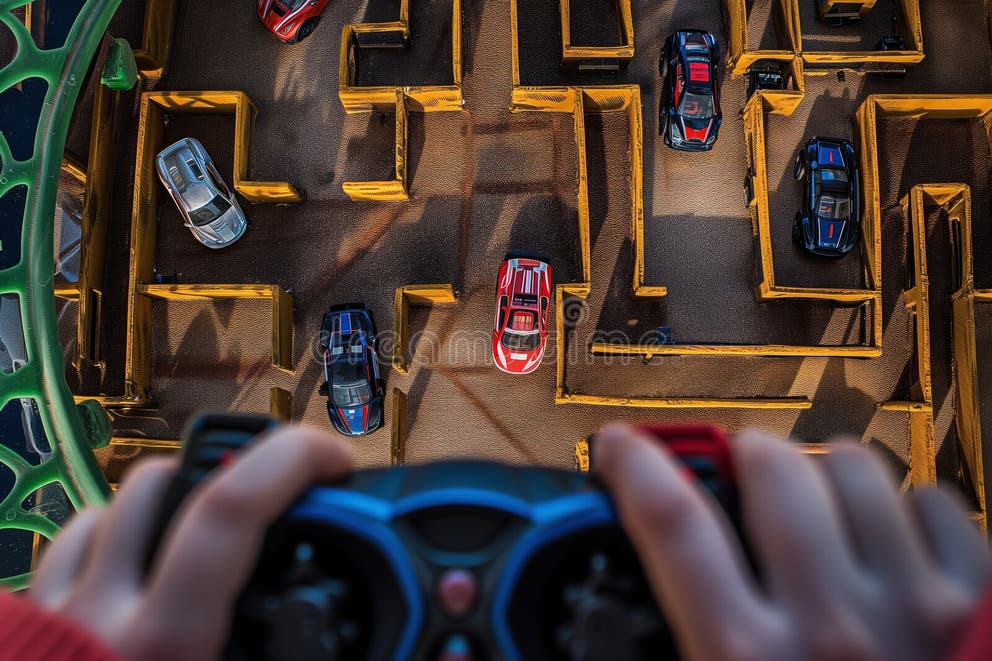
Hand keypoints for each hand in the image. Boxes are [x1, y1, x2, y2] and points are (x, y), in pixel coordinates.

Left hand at [28, 426, 351, 660]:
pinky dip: (117, 536)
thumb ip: (304, 658)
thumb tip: (379, 650)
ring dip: (174, 503)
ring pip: (116, 503)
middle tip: (280, 500)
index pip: (232, 507)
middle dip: (237, 471)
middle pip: (169, 479)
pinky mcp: (32, 625)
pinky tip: (147, 567)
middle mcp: (103, 616)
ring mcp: (60, 614)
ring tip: (214, 538)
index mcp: (169, 644)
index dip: (295, 458)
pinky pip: (72, 542)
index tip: (333, 461)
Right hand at [595, 425, 991, 660]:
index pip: (671, 522)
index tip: (622, 447)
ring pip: (852, 467)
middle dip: (743, 455)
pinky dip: (902, 505)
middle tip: (738, 475)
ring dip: (822, 472)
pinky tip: (884, 539)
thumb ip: (675, 648)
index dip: (636, 464)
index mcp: (744, 659)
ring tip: (815, 505)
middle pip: (770, 468)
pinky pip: (932, 499)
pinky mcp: (978, 602)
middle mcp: (830, 625)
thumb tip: (628, 612)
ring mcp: (915, 608)